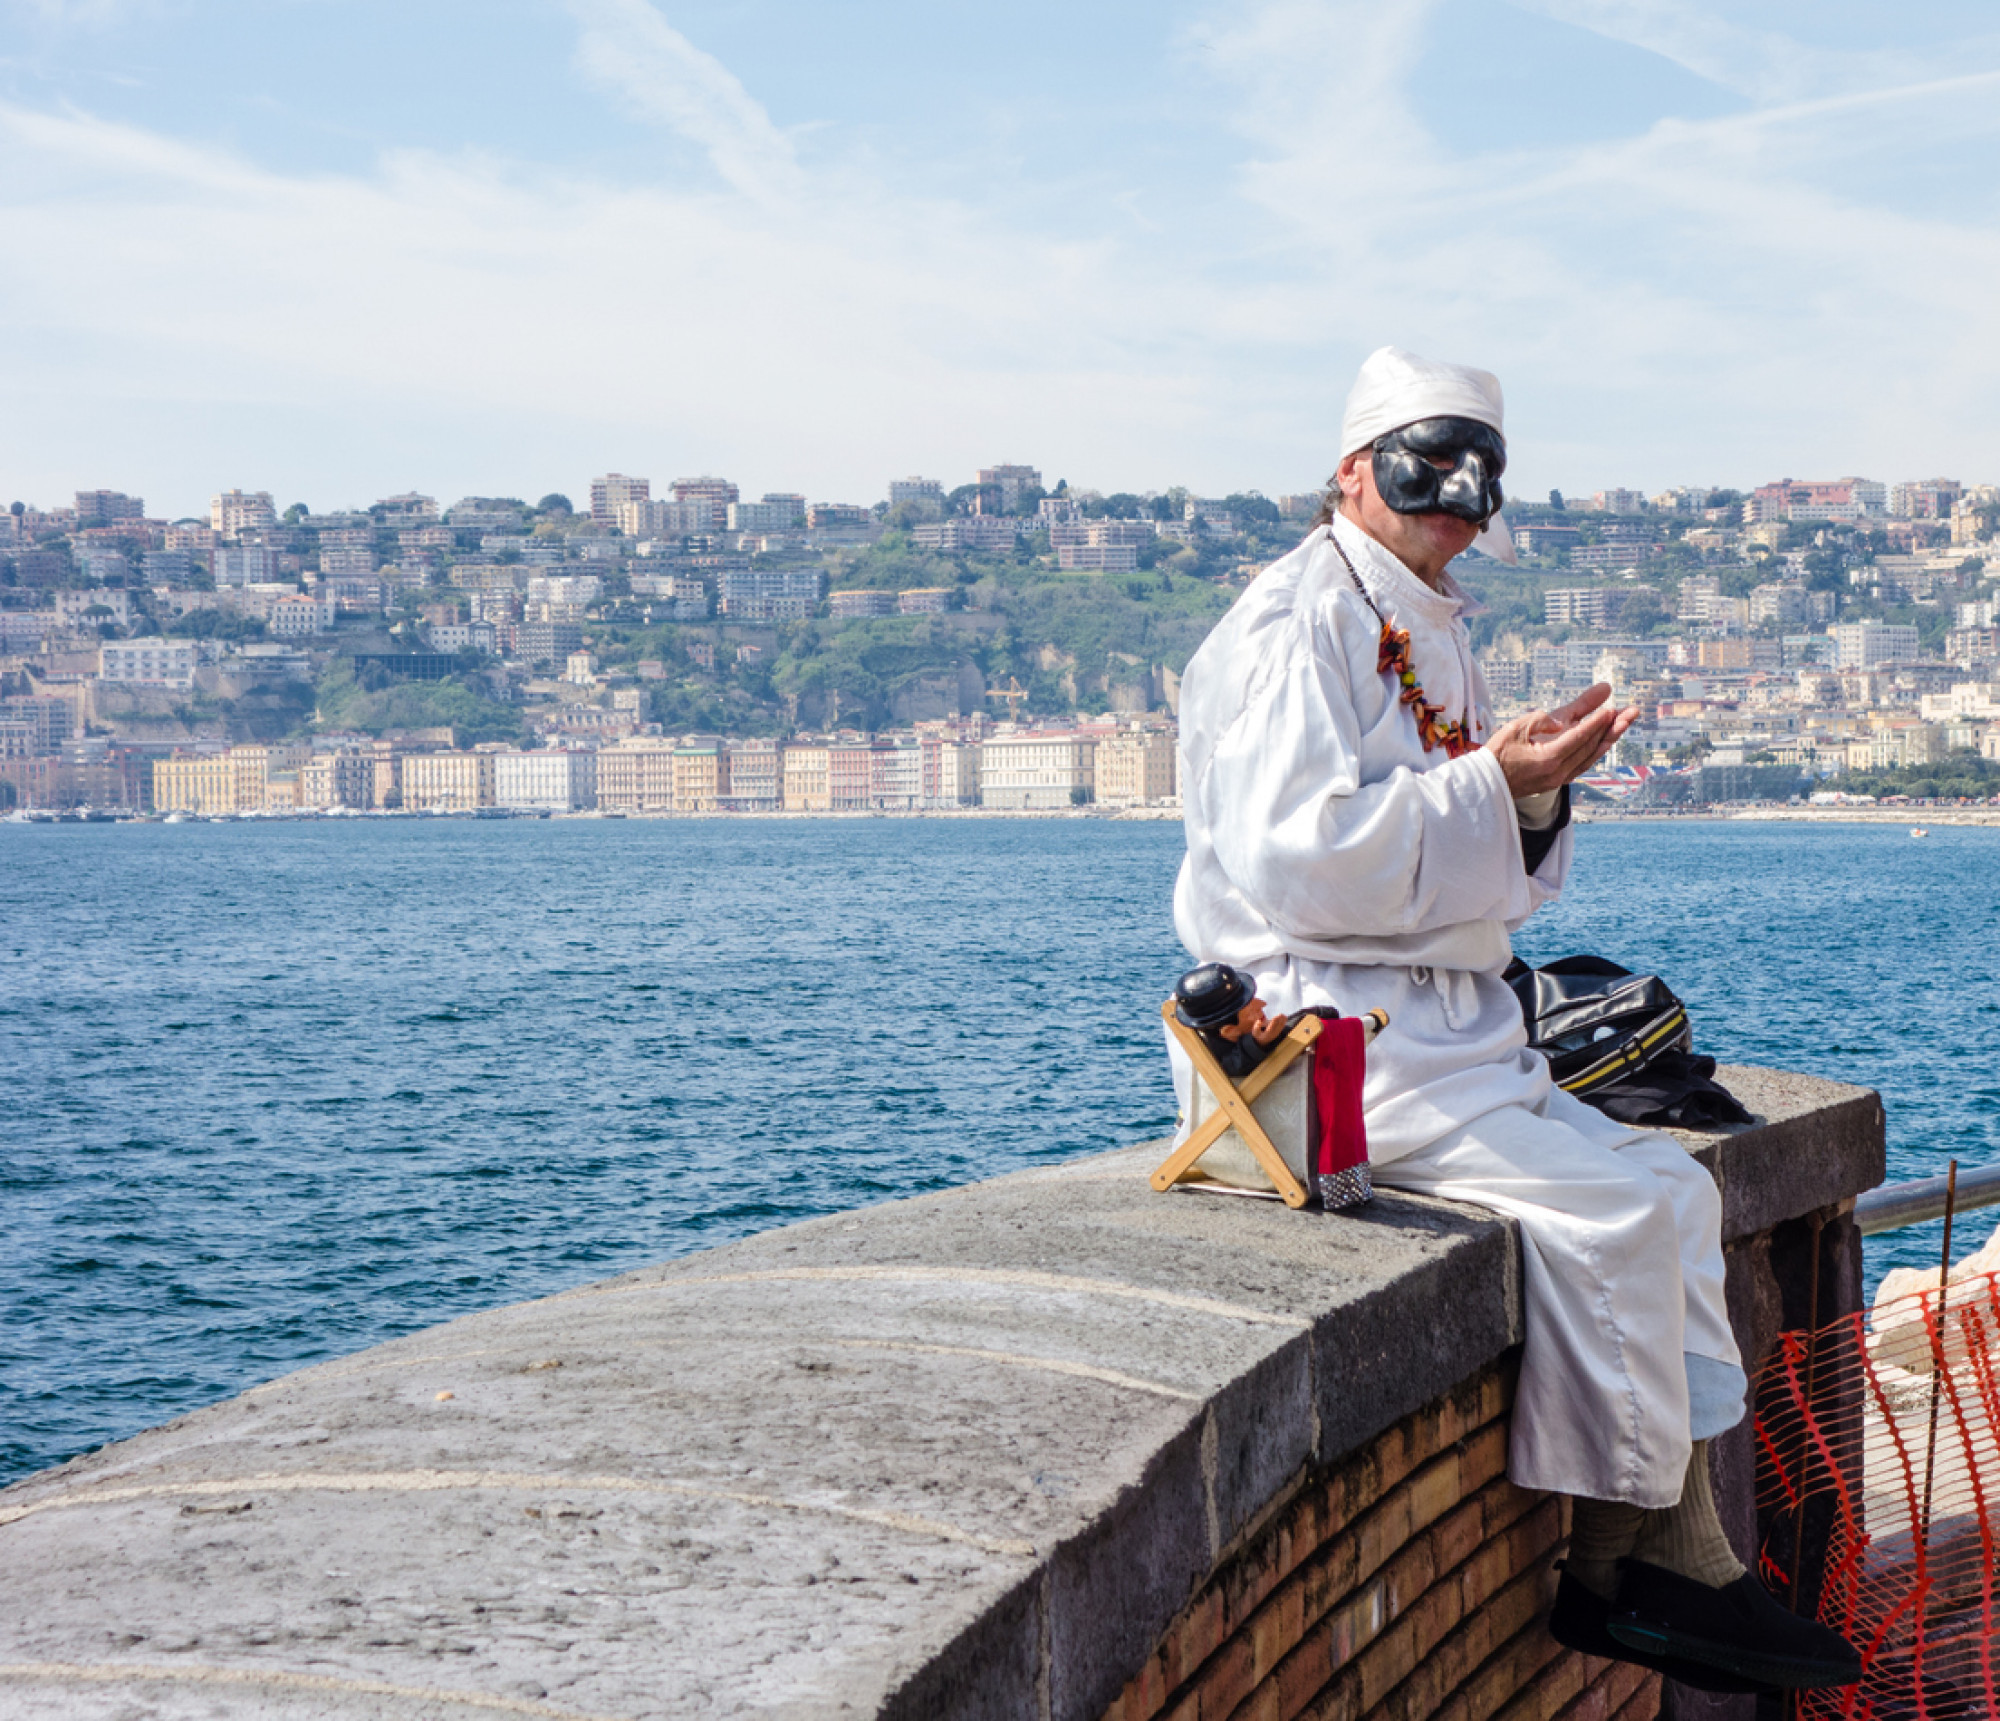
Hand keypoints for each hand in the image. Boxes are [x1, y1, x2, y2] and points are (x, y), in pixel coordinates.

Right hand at [1483, 683, 1639, 798]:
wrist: (1486, 784)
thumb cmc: (1497, 754)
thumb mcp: (1516, 728)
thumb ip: (1542, 720)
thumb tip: (1564, 719)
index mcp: (1547, 759)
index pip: (1579, 737)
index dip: (1596, 722)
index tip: (1611, 708)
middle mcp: (1558, 772)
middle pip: (1591, 747)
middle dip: (1611, 728)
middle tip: (1630, 712)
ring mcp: (1558, 779)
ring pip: (1591, 758)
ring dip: (1609, 740)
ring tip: (1624, 724)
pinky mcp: (1556, 781)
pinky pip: (1583, 765)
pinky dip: (1596, 752)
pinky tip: (1604, 742)